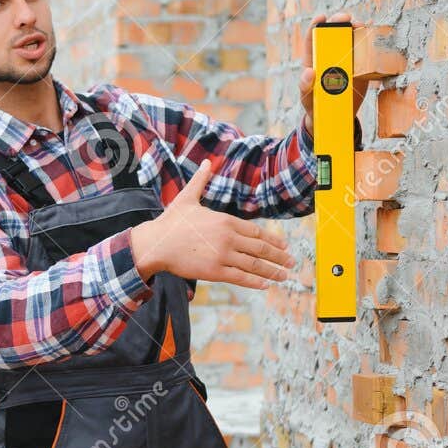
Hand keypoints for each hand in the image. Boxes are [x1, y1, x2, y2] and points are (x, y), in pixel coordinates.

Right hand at [129, 160, 294, 288]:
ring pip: (254, 265)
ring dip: (272, 271)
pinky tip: (265, 284)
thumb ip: (201, 181)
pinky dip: (255, 282)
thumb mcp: (187, 198)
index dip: (273, 240)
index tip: (284, 245)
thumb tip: (207, 162)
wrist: (155, 243)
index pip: (257, 232)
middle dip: (279, 256)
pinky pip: (240, 277)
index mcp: (226, 221)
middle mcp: (228, 238)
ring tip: (284, 276)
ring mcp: (223, 256)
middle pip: (261, 249)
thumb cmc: (171, 222)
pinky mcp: (215, 272)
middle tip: (292, 261)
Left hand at [298, 10, 370, 149]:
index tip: (321, 18)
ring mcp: (347, 60)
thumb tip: (309, 72)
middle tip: (345, 18)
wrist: (332, 118)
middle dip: (340, 22)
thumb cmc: (314, 104)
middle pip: (336, 33)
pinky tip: (375, 41)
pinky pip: (367, 55)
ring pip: (353, 40)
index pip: (313, 38)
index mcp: (314, 59)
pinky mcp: (361, 69)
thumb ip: (305, 86)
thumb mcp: (306, 97)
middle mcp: (331, 55)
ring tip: (361, 27)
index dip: (316, 25)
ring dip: (358, 30)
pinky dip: (372, 46)